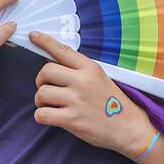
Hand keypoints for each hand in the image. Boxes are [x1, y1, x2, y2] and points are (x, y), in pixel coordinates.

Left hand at [29, 30, 144, 154]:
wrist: (130, 128)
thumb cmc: (114, 104)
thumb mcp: (101, 78)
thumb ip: (80, 70)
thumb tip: (54, 64)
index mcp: (90, 68)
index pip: (62, 50)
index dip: (45, 41)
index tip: (33, 35)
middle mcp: (82, 81)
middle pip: (45, 71)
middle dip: (41, 80)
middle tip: (48, 88)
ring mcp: (76, 101)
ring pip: (41, 93)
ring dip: (40, 101)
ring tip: (50, 105)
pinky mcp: (72, 120)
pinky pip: (42, 114)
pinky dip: (41, 116)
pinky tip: (50, 116)